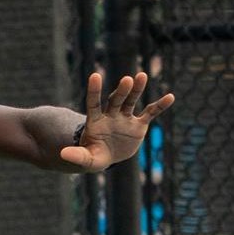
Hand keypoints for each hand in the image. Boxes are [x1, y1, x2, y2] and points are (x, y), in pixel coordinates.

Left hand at [59, 71, 173, 172]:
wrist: (108, 156)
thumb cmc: (94, 155)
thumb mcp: (86, 159)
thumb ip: (77, 155)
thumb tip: (63, 154)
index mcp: (96, 121)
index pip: (94, 103)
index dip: (94, 91)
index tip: (95, 76)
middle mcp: (111, 115)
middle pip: (116, 100)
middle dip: (121, 91)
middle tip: (127, 79)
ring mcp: (125, 118)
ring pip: (131, 101)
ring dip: (137, 89)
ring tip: (142, 76)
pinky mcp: (138, 125)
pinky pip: (150, 113)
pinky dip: (160, 106)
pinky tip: (170, 97)